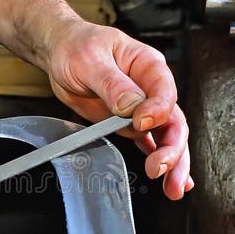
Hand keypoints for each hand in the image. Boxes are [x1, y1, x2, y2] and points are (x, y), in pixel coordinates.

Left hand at [46, 21, 192, 199]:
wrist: (61, 53)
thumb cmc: (77, 46)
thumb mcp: (90, 60)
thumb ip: (112, 84)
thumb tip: (131, 106)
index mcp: (147, 65)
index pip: (164, 91)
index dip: (157, 111)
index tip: (142, 124)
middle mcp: (150, 88)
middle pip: (173, 120)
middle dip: (173, 148)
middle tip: (161, 169)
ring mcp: (142, 107)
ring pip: (166, 136)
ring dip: (171, 162)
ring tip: (171, 187)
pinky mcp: (129, 122)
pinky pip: (150, 142)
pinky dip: (160, 159)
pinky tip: (169, 179)